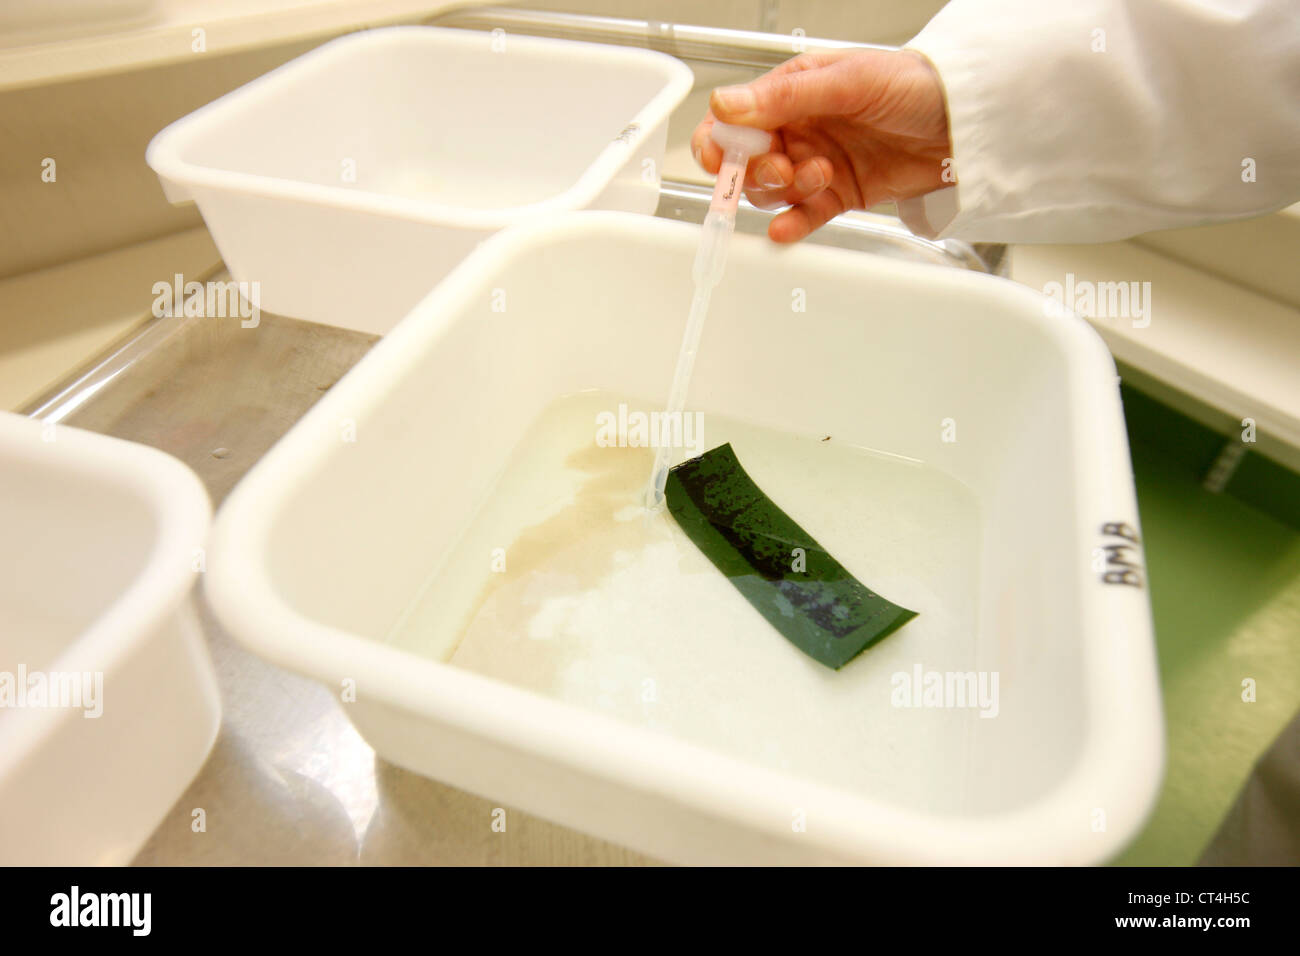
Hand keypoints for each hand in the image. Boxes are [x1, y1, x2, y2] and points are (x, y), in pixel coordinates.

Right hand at [691, 48, 951, 241]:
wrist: (963, 120)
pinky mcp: (838, 195)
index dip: (722, 145)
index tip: (729, 160)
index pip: (732, 122)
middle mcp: (797, 129)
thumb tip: (726, 105)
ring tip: (821, 176)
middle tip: (785, 168)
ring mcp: (815, 163)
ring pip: (774, 191)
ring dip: (788, 191)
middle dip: (756, 171)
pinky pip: (804, 216)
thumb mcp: (847, 81)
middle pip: (746, 163)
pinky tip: (786, 229)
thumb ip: (785, 96)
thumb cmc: (912, 84)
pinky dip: (792, 225)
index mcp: (790, 93)